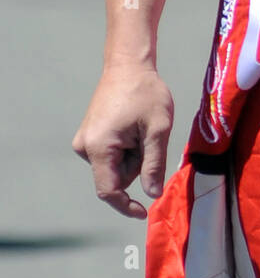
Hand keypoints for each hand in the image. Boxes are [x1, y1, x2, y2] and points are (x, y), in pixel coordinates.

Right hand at [72, 66, 173, 218]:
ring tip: (140, 127)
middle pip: (116, 176)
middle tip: (150, 136)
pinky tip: (132, 126)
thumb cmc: (146, 93)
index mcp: (99, 147)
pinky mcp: (88, 135)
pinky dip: (125, 147)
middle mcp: (85, 147)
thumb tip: (152, 194)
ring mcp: (84, 140)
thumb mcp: (158, 130)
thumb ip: (154, 165)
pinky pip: (110, 154)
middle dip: (138, 164)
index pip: (109, 190)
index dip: (126, 205)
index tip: (144, 212)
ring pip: (115, 165)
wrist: (128, 65)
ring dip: (133, 154)